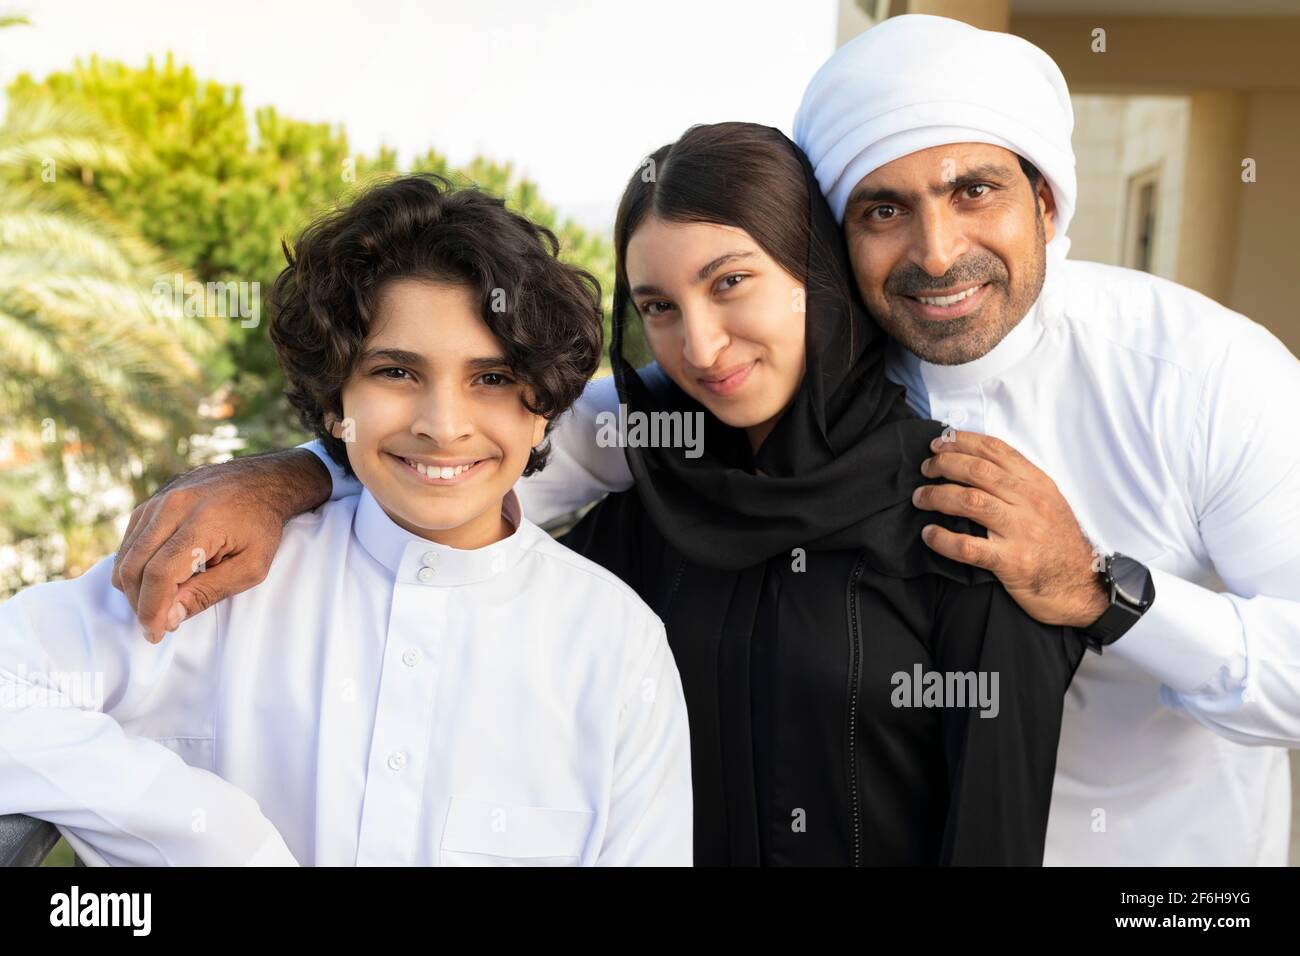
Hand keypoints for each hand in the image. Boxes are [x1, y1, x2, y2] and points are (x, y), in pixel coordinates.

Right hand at [112, 449, 332, 641]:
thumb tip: (169, 617)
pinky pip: (129, 542)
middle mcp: (173, 506)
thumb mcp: (251, 567)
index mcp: (202, 521)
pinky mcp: (150, 502)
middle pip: (134, 567)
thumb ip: (209, 592)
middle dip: (140, 604)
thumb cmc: (261, 526)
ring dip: (134, 588)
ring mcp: (158, 501)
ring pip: (125, 556)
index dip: (152, 609)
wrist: (263, 481)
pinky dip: (135, 567)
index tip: (156, 633)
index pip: (160, 574)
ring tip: (162, 604)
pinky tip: (160, 580)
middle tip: (159, 624)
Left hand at [913, 430, 1107, 628]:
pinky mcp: (1012, 561)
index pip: (996, 450)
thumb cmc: (1058, 544)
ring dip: (937, 496)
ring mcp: (1022, 532)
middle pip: (977, 471)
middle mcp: (1031, 502)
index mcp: (1038, 484)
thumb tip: (975, 464)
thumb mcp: (1048, 503)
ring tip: (919, 498)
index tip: (939, 443)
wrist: (1081, 588)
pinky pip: (969, 546)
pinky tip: (929, 534)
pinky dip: (943, 539)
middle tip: (925, 469)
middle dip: (944, 465)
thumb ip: (1018, 483)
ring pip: (970, 501)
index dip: (962, 442)